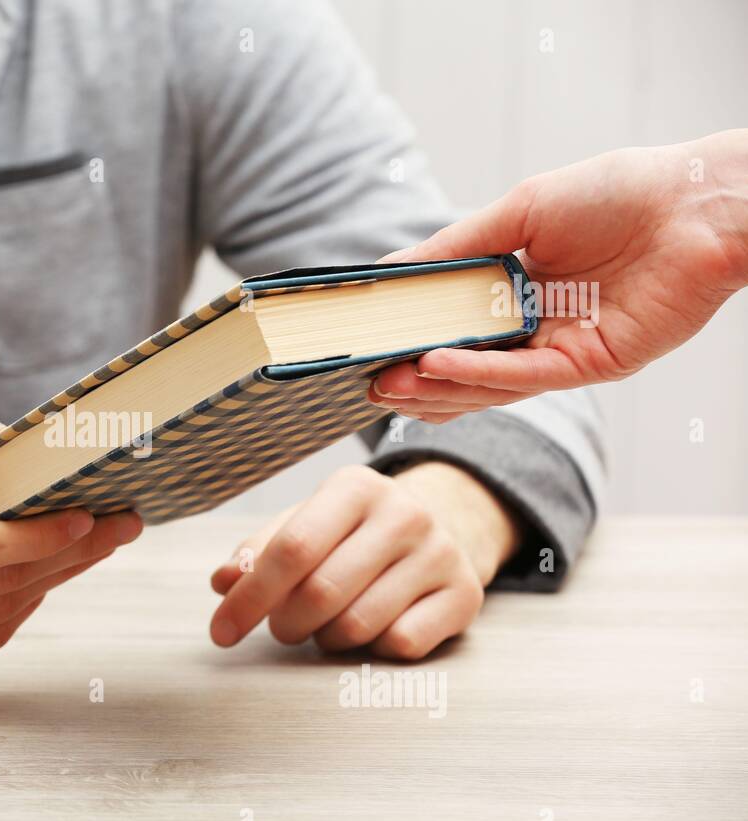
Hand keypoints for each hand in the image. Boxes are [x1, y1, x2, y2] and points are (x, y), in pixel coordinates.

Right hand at [0, 426, 142, 696]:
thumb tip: (2, 439)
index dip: (36, 535)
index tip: (87, 515)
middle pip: (1, 583)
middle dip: (70, 553)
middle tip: (121, 522)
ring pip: (2, 614)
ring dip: (54, 577)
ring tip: (95, 542)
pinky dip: (20, 604)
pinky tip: (44, 574)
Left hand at [208, 463, 520, 658]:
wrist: (444, 528)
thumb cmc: (353, 533)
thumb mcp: (306, 524)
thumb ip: (259, 551)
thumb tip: (223, 581)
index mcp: (355, 487)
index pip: (291, 548)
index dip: (249, 596)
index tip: (221, 633)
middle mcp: (404, 513)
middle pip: (321, 592)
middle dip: (286, 624)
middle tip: (283, 628)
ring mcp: (440, 554)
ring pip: (358, 626)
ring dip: (327, 639)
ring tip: (327, 625)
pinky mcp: (465, 595)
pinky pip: (400, 645)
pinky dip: (373, 650)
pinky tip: (374, 629)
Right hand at [368, 128, 747, 422]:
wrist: (695, 200)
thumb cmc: (616, 192)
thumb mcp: (518, 210)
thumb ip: (455, 245)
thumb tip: (391, 267)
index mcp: (517, 292)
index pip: (452, 329)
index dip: (409, 342)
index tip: (365, 348)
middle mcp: (536, 328)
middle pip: (465, 368)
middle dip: (414, 381)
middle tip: (368, 385)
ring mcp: (563, 350)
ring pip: (489, 383)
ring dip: (436, 387)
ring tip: (389, 385)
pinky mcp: (593, 364)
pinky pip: (526, 376)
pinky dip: (478, 373)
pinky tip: (437, 364)